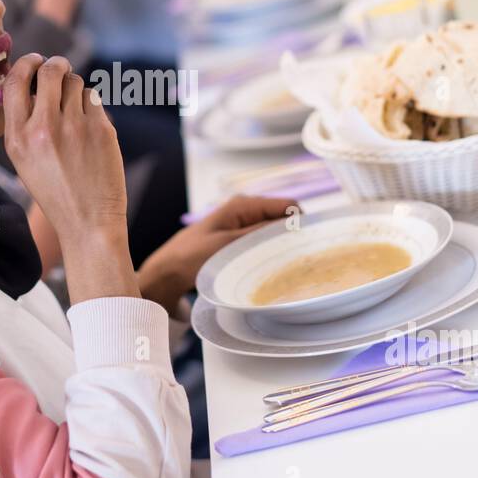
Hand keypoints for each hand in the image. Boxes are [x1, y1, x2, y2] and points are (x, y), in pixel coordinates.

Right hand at [3, 54, 136, 302]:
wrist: (88, 220)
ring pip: (75, 82)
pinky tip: (89, 126)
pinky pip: (94, 99)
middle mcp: (44, 129)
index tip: (35, 61)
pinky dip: (90, 106)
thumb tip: (32, 82)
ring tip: (74, 108)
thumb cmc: (54, 190)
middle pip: (50, 71)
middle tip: (59, 68)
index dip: (27, 63)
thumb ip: (23, 122)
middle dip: (55, 64)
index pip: (17, 81)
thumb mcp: (23, 160)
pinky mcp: (101, 129)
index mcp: (18, 138)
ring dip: (74, 87)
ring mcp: (75, 127)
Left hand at [137, 195, 297, 316]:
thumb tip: (293, 223)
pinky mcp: (238, 239)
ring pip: (274, 232)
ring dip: (280, 246)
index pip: (288, 205)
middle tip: (300, 260)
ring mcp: (242, 224)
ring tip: (286, 267)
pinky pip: (262, 242)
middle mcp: (245, 210)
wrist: (168, 273)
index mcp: (244, 204)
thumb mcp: (229, 245)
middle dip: (292, 235)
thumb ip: (260, 233)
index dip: (301, 222)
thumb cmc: (193, 257)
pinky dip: (268, 252)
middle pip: (283, 219)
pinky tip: (270, 269)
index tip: (310, 245)